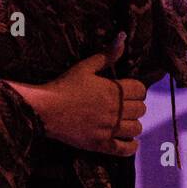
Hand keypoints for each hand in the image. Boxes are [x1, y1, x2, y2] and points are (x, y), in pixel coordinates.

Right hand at [13, 34, 146, 156]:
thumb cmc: (64, 86)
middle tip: (126, 106)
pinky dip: (131, 146)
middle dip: (135, 106)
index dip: (137, 90)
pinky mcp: (100, 144)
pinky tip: (130, 141)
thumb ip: (106, 55)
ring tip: (125, 122)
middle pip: (141, 109)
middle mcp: (115, 110)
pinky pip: (125, 149)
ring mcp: (109, 128)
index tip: (130, 91)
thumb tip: (122, 38)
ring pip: (136, 128)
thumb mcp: (85, 67)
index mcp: (113, 90)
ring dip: (133, 124)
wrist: (45, 110)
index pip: (141, 90)